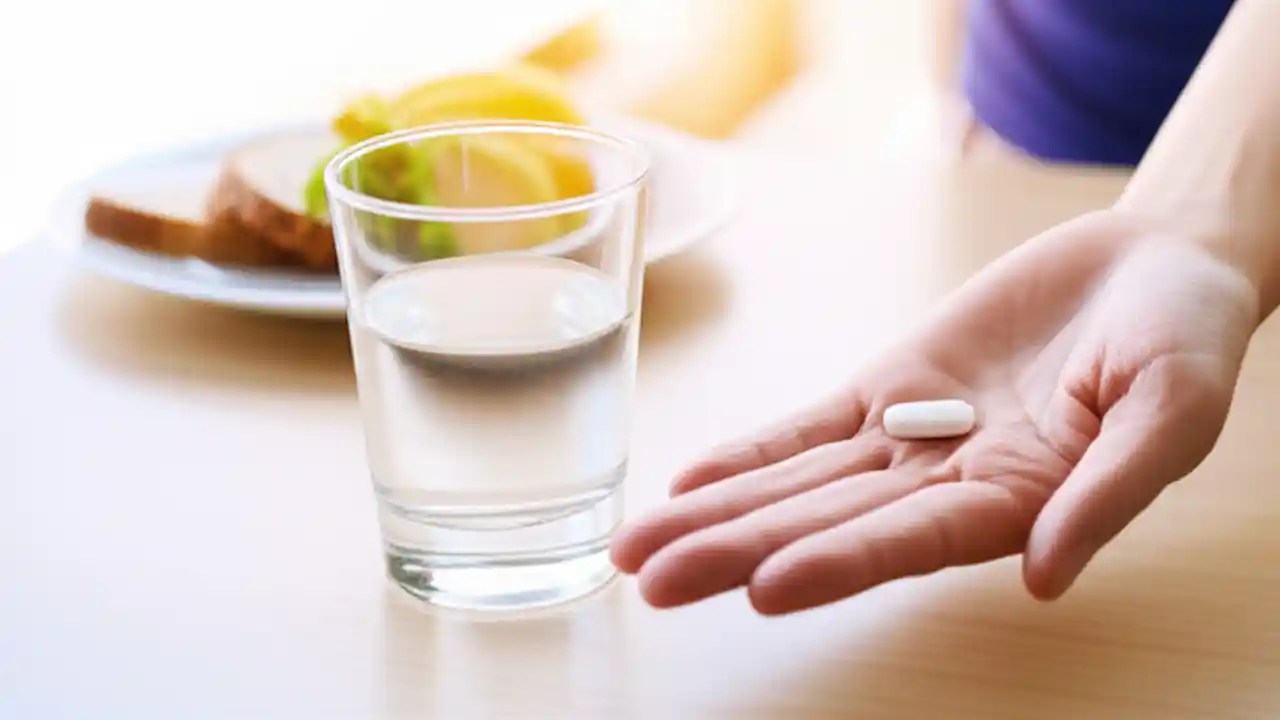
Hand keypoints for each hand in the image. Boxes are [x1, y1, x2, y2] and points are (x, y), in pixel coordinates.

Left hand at [612, 211, 1259, 613]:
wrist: (1152, 265)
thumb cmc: (1182, 338)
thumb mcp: (1175, 410)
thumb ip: (1110, 492)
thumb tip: (1048, 575)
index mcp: (1015, 502)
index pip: (909, 541)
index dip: (839, 561)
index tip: (763, 586)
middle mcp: (945, 482)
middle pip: (824, 523)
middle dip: (736, 552)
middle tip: (651, 581)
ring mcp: (908, 436)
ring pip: (797, 482)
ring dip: (719, 513)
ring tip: (638, 548)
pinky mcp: (888, 388)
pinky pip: (807, 428)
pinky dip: (750, 453)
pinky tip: (691, 482)